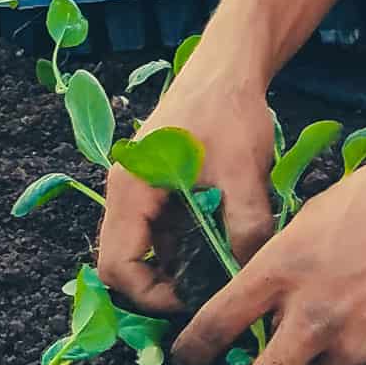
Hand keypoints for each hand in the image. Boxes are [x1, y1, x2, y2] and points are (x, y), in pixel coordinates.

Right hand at [94, 69, 276, 313]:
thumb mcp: (243, 172)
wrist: (228, 64)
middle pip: (124, 263)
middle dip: (162, 287)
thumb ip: (246, 227)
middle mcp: (125, 194)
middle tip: (206, 296)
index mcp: (130, 190)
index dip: (151, 296)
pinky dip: (185, 248)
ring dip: (175, 268)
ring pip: (145, 250)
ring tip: (218, 274)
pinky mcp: (158, 187)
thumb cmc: (229, 110)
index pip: (117, 267)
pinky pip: (162, 232)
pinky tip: (221, 246)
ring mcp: (140, 191)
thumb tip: (248, 275)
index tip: (194, 300)